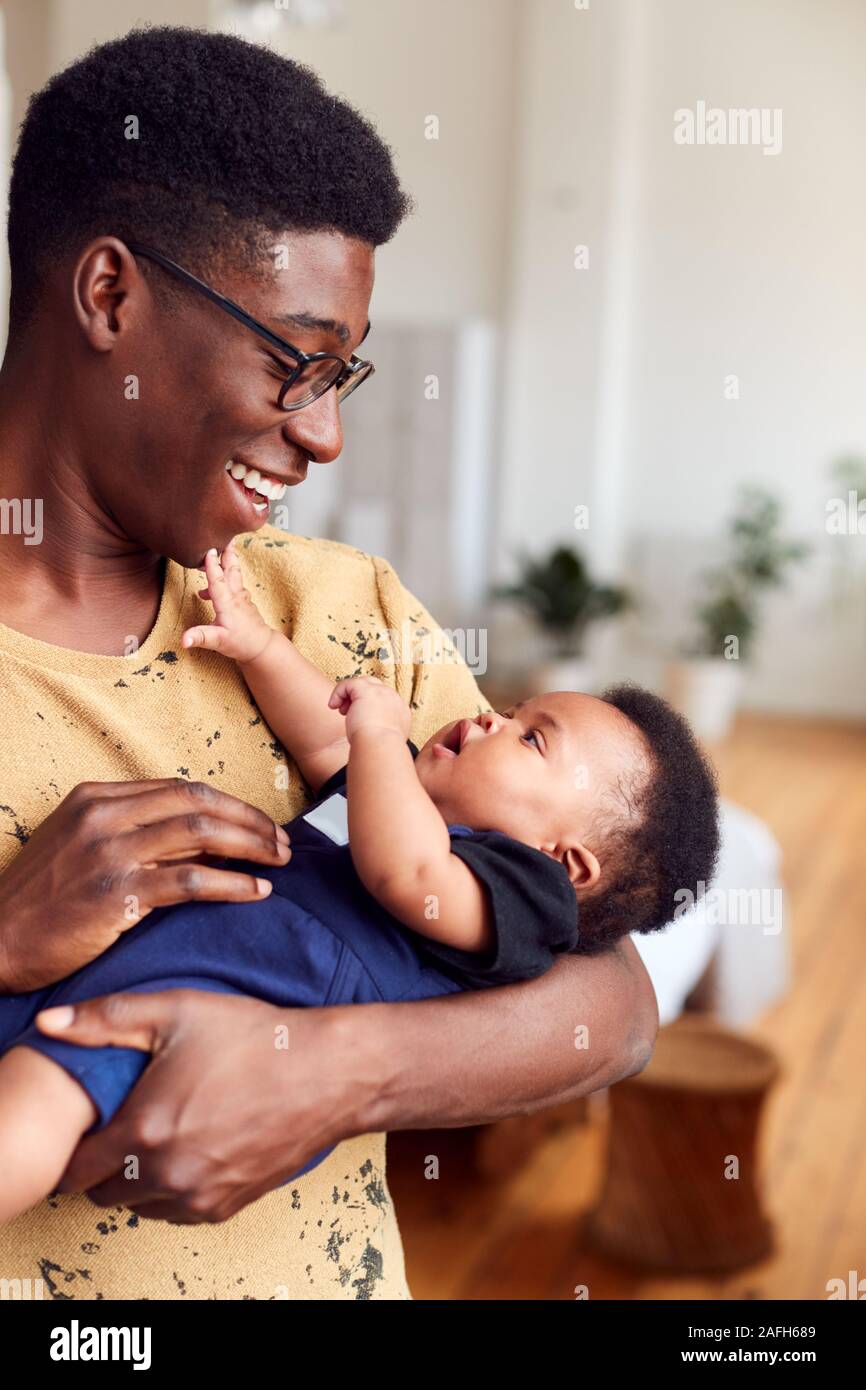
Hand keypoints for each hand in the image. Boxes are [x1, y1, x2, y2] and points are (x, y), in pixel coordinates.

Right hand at [0, 779, 290, 992]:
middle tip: (281, 841)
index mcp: (96, 797)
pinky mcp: (117, 893)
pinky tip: (256, 891)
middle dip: (248, 820)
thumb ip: (129, 830)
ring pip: (201, 834)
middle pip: (198, 803)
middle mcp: (104, 816)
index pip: (180, 788)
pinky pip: (191, 880)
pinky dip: (232, 883)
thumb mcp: (78, 845)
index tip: (258, 822)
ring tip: (279, 862)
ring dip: (250, 846)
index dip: (228, 804)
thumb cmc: (42, 901)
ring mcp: (110, 852)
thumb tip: (200, 834)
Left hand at [36, 990, 367, 1222]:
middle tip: (127, 1123)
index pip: (76, 1169)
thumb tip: (51, 1024)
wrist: (326, 1074)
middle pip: (104, 1192)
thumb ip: (106, 1018)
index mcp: (145, 1131)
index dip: (76, 1145)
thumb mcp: (178, 1011)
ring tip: (162, 1134)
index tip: (91, 1122)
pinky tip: (192, 1148)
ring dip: (140, 1180)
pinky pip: (178, 1213)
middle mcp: (167, 1175)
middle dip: (106, 1162)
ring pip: (141, 1207)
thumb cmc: (255, 1038)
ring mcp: (199, 1196)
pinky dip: (174, 1190)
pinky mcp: (227, 1206)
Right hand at [181, 540, 274, 664]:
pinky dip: (225, 575)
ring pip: (233, 573)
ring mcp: (240, 596)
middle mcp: (235, 596)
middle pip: (230, 568)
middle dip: (226, 551)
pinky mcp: (242, 600)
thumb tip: (183, 640)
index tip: (208, 549)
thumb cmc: (241, 643)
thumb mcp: (218, 642)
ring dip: (226, 559)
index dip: (212, 565)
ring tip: (218, 548)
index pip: (218, 580)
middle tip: (225, 532)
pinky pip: (233, 582)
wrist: (261, 648)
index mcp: (227, 603)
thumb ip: (200, 637)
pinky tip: (208, 589)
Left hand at [328, 675, 411, 743]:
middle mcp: (394, 698)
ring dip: (348, 695)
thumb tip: (368, 730)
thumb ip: (380, 731)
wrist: (380, 749)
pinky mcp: (366, 690)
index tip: (359, 719)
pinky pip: (349, 683)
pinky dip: (338, 692)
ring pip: (361, 683)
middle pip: (374, 687)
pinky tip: (333, 706)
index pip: (383, 699)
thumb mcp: (384, 740)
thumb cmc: (378, 751)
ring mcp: (382, 692)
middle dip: (359, 698)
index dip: (368, 706)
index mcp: (401, 711)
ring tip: (341, 711)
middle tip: (347, 713)